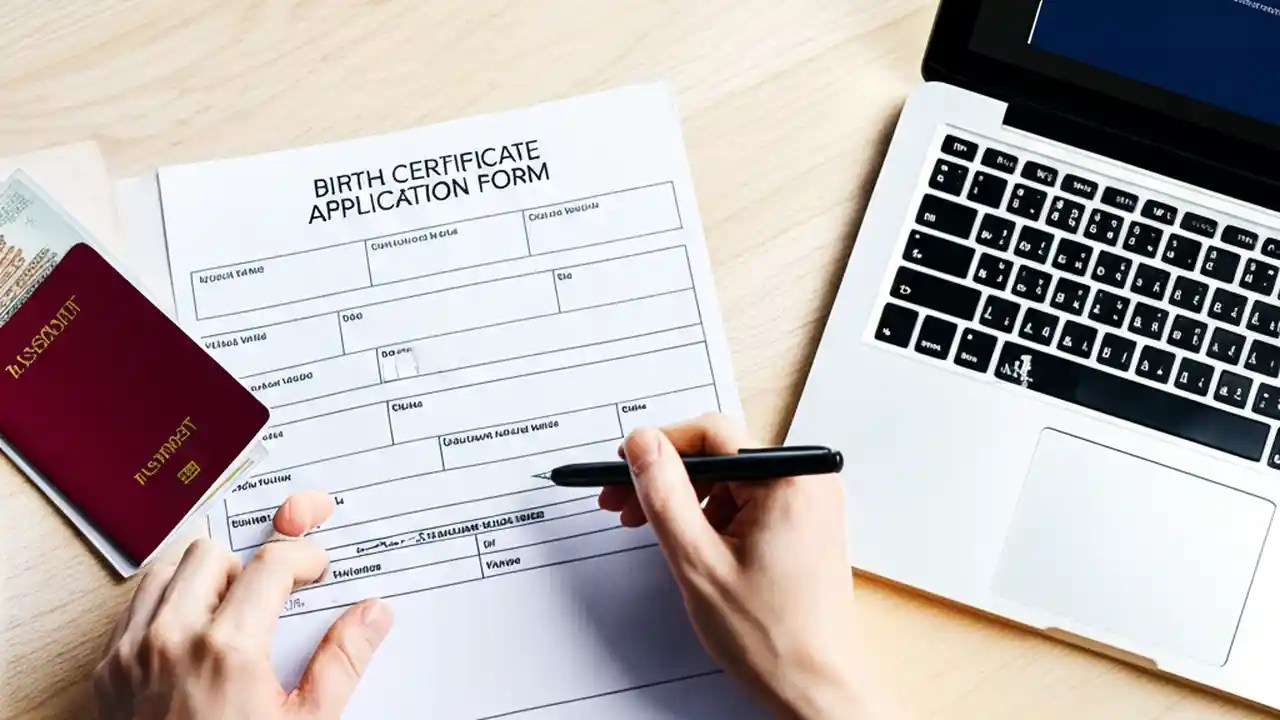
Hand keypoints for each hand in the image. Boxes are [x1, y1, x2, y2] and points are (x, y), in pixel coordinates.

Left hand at [94, 492, 392, 719]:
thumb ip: (342, 662)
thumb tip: (371, 617)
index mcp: (227, 650)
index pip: (269, 565)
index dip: (302, 557)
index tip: (313, 567)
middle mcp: (171, 642)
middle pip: (210, 554)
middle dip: (247, 565)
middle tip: (270, 593)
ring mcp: (132, 656)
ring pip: (165, 572)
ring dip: (199, 580)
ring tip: (228, 609)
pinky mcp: (108, 673)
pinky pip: (134, 610)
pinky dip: (164, 607)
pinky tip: (191, 634)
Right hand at [599, 414, 901, 719]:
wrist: (816, 688)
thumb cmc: (772, 638)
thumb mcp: (698, 561)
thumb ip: (665, 495)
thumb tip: (643, 446)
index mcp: (790, 480)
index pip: (712, 433)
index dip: (659, 446)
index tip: (624, 465)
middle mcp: (807, 481)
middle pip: (720, 455)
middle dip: (666, 478)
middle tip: (622, 502)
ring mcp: (808, 502)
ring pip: (730, 479)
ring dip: (685, 499)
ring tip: (650, 529)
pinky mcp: (802, 523)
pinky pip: (747, 501)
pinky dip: (711, 516)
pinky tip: (687, 540)